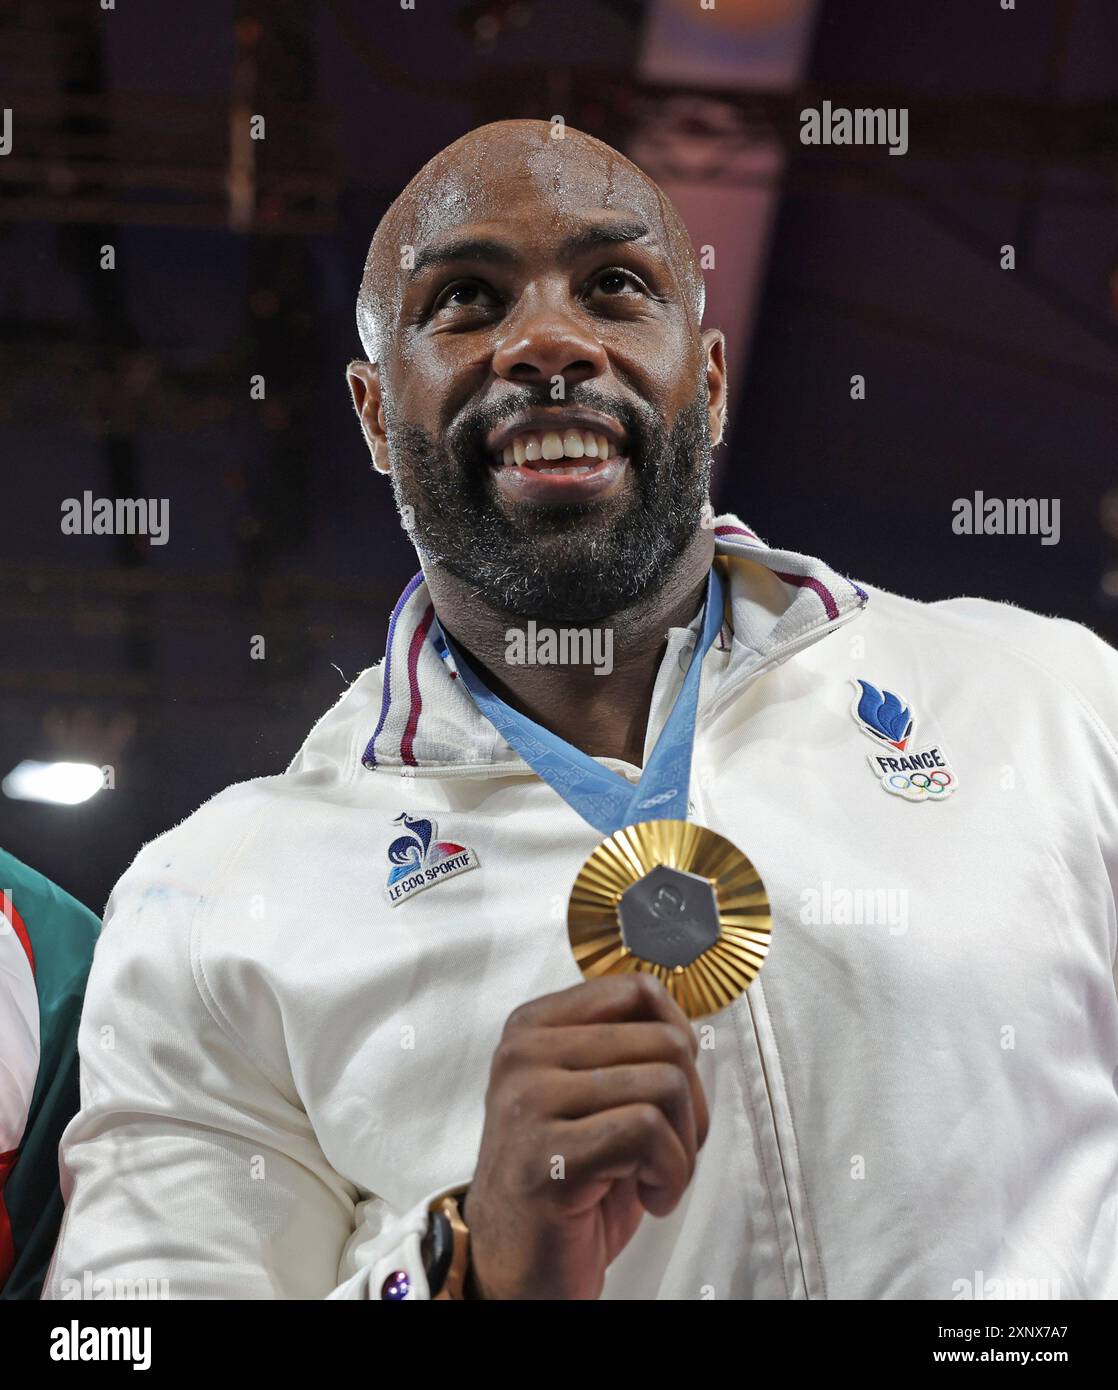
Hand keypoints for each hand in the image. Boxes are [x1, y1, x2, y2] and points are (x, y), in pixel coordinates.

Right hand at [464, 973, 708, 1299]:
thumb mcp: (594, 1095)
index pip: (637, 989)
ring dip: (684, 1146)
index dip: (678, 1039)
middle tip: (669, 1149)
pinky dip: (672, 1173)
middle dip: (692, 1105)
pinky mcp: (546, 1157)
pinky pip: (648, 1132)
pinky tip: (649, 1196)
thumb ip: (626, 1048)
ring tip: (655, 1176)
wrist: (518, 1265)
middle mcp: (524, 1053)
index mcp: (534, 1026)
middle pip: (664, 1042)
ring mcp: (528, 1102)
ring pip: (665, 1085)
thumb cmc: (571, 1178)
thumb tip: (688, 1025)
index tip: (671, 1091)